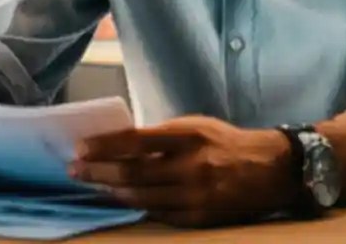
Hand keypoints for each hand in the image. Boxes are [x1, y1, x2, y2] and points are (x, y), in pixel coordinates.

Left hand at [69, 115, 296, 227]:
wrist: (270, 170)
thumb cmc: (226, 142)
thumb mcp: (196, 126)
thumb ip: (162, 136)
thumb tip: (122, 144)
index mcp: (189, 137)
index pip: (136, 141)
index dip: (105, 146)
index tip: (81, 147)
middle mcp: (191, 167)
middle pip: (132, 172)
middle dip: (98, 171)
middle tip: (75, 170)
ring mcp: (194, 196)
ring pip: (141, 197)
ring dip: (112, 191)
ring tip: (94, 185)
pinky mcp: (198, 218)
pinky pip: (158, 214)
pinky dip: (137, 207)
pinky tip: (121, 200)